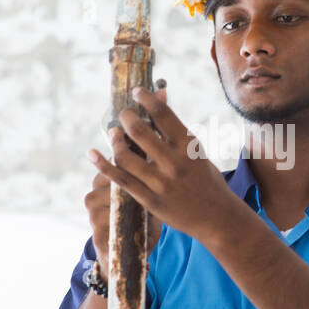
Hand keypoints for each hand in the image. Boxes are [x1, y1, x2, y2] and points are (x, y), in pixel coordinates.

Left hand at [85, 83, 241, 247]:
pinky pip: (121, 180)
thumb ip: (175, 129)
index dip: (146, 99)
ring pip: (125, 156)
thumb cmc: (206, 180)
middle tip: (123, 114)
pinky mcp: (150, 200)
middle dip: (126, 118)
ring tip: (113, 134)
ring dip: (114, 141)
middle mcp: (174, 163)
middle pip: (139, 131)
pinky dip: (103, 165)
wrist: (217, 217)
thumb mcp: (196, 151)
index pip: (163, 114)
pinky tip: (92, 154)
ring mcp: (161, 183)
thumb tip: (159, 95)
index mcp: (189, 146)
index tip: (136, 91)